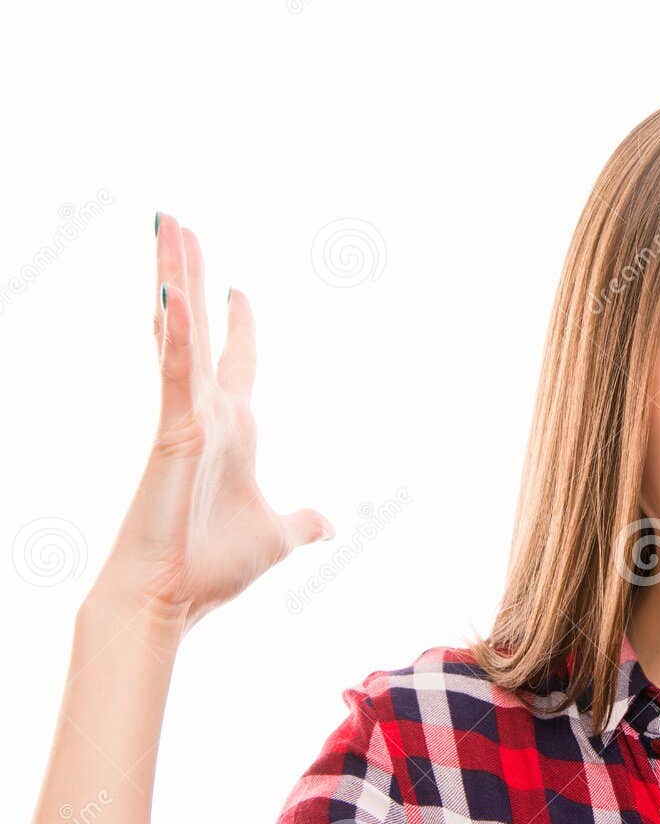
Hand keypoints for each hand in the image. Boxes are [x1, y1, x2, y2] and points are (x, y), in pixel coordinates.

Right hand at [87, 213, 331, 637]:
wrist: (171, 599)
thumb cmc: (212, 567)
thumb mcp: (277, 536)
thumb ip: (302, 524)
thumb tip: (328, 525)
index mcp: (232, 429)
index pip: (236, 362)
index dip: (239, 325)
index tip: (238, 289)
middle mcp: (206, 413)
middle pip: (199, 328)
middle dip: (190, 273)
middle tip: (177, 223)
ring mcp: (186, 418)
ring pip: (180, 334)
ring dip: (174, 278)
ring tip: (168, 227)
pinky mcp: (172, 433)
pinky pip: (174, 374)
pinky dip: (176, 335)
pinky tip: (173, 294)